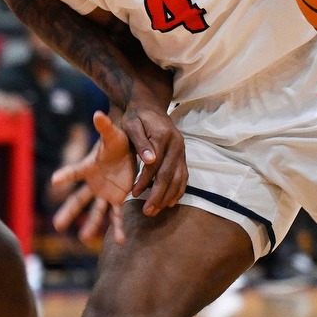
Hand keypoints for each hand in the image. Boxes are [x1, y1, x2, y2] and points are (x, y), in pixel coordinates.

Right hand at [51, 111, 135, 244]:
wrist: (128, 150)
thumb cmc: (117, 141)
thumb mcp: (113, 135)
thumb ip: (105, 127)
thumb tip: (98, 114)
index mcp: (89, 167)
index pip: (75, 172)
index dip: (65, 175)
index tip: (55, 181)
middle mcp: (92, 183)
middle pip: (78, 200)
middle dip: (69, 212)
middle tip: (57, 226)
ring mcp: (103, 193)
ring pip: (95, 212)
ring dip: (90, 225)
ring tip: (83, 238)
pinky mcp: (116, 198)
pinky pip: (116, 215)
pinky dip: (117, 227)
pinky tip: (120, 241)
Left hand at [117, 99, 186, 216]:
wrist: (148, 105)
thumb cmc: (135, 116)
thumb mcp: (132, 125)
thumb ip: (140, 142)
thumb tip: (150, 161)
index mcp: (163, 136)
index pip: (155, 165)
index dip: (144, 181)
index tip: (133, 193)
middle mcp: (177, 144)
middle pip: (169, 175)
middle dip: (158, 195)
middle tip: (147, 211)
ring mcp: (182, 150)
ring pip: (179, 178)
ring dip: (168, 196)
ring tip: (156, 210)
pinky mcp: (182, 155)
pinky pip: (184, 176)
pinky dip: (178, 190)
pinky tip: (170, 202)